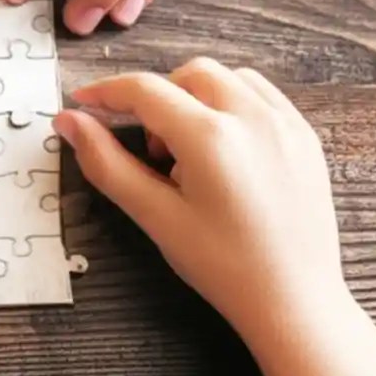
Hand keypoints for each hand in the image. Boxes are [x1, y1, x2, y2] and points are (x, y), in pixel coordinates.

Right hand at [54, 59, 375, 375]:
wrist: (295, 302)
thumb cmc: (224, 266)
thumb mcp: (155, 216)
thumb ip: (107, 163)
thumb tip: (70, 122)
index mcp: (210, 138)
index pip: (145, 90)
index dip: (106, 91)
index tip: (83, 102)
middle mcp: (252, 118)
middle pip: (188, 74)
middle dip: (157, 98)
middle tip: (151, 150)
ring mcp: (286, 123)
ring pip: (228, 77)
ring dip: (196, 96)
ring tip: (189, 150)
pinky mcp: (306, 136)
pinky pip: (261, 95)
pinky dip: (232, 104)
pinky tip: (224, 148)